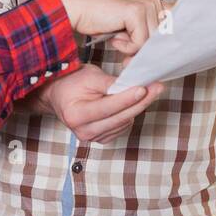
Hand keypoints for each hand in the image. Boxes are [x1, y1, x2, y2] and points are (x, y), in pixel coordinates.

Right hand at [29, 65, 163, 143]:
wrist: (58, 96)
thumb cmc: (71, 83)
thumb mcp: (88, 76)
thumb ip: (110, 83)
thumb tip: (133, 85)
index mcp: (76, 115)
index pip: (108, 108)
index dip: (127, 98)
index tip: (144, 88)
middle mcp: (84, 131)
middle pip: (120, 118)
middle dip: (141, 102)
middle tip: (157, 88)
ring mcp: (93, 138)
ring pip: (124, 123)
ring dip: (136, 107)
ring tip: (145, 91)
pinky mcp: (101, 139)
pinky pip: (122, 127)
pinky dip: (129, 114)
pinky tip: (131, 102)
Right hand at [56, 0, 162, 55]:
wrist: (77, 11)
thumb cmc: (100, 20)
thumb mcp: (129, 29)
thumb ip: (146, 36)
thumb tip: (161, 58)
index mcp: (154, 3)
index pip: (173, 28)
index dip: (163, 46)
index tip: (155, 57)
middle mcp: (153, 2)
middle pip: (163, 40)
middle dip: (145, 51)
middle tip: (125, 49)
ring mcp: (146, 5)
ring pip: (151, 43)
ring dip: (133, 49)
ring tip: (117, 39)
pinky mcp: (136, 11)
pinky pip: (140, 42)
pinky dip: (126, 47)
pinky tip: (114, 36)